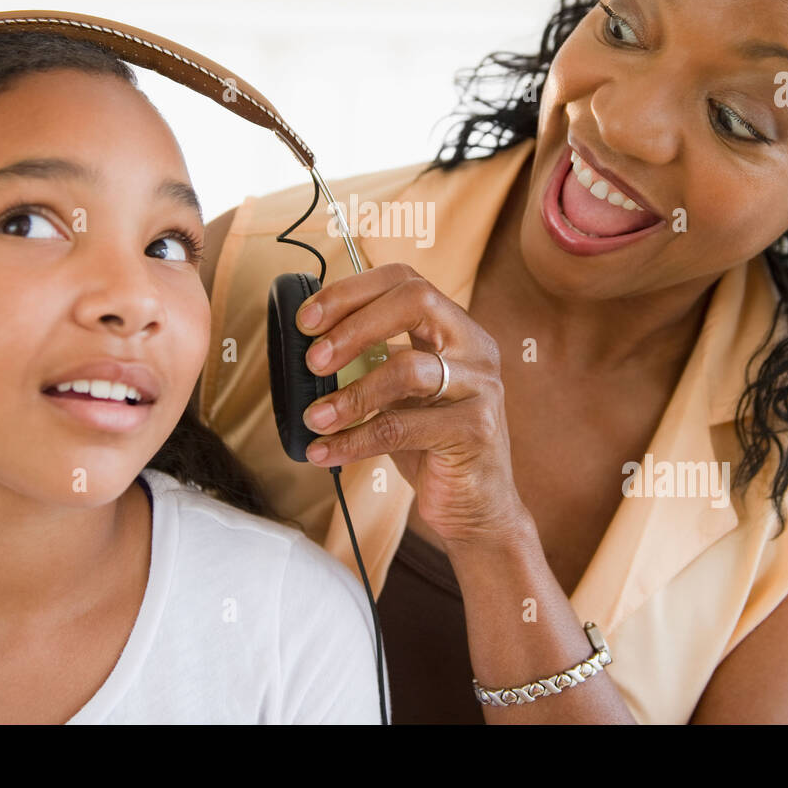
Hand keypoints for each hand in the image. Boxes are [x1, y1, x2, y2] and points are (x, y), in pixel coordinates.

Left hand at [295, 262, 529, 547]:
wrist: (476, 507)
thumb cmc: (430, 444)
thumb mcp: (399, 395)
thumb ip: (370, 364)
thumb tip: (306, 351)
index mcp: (455, 328)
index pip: (405, 281)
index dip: (351, 291)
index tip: (307, 319)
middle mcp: (475, 346)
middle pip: (415, 302)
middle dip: (353, 326)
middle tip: (312, 360)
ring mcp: (480, 386)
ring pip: (407, 369)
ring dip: (350, 394)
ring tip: (314, 417)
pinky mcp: (475, 430)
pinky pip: (401, 428)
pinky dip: (354, 440)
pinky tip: (325, 451)